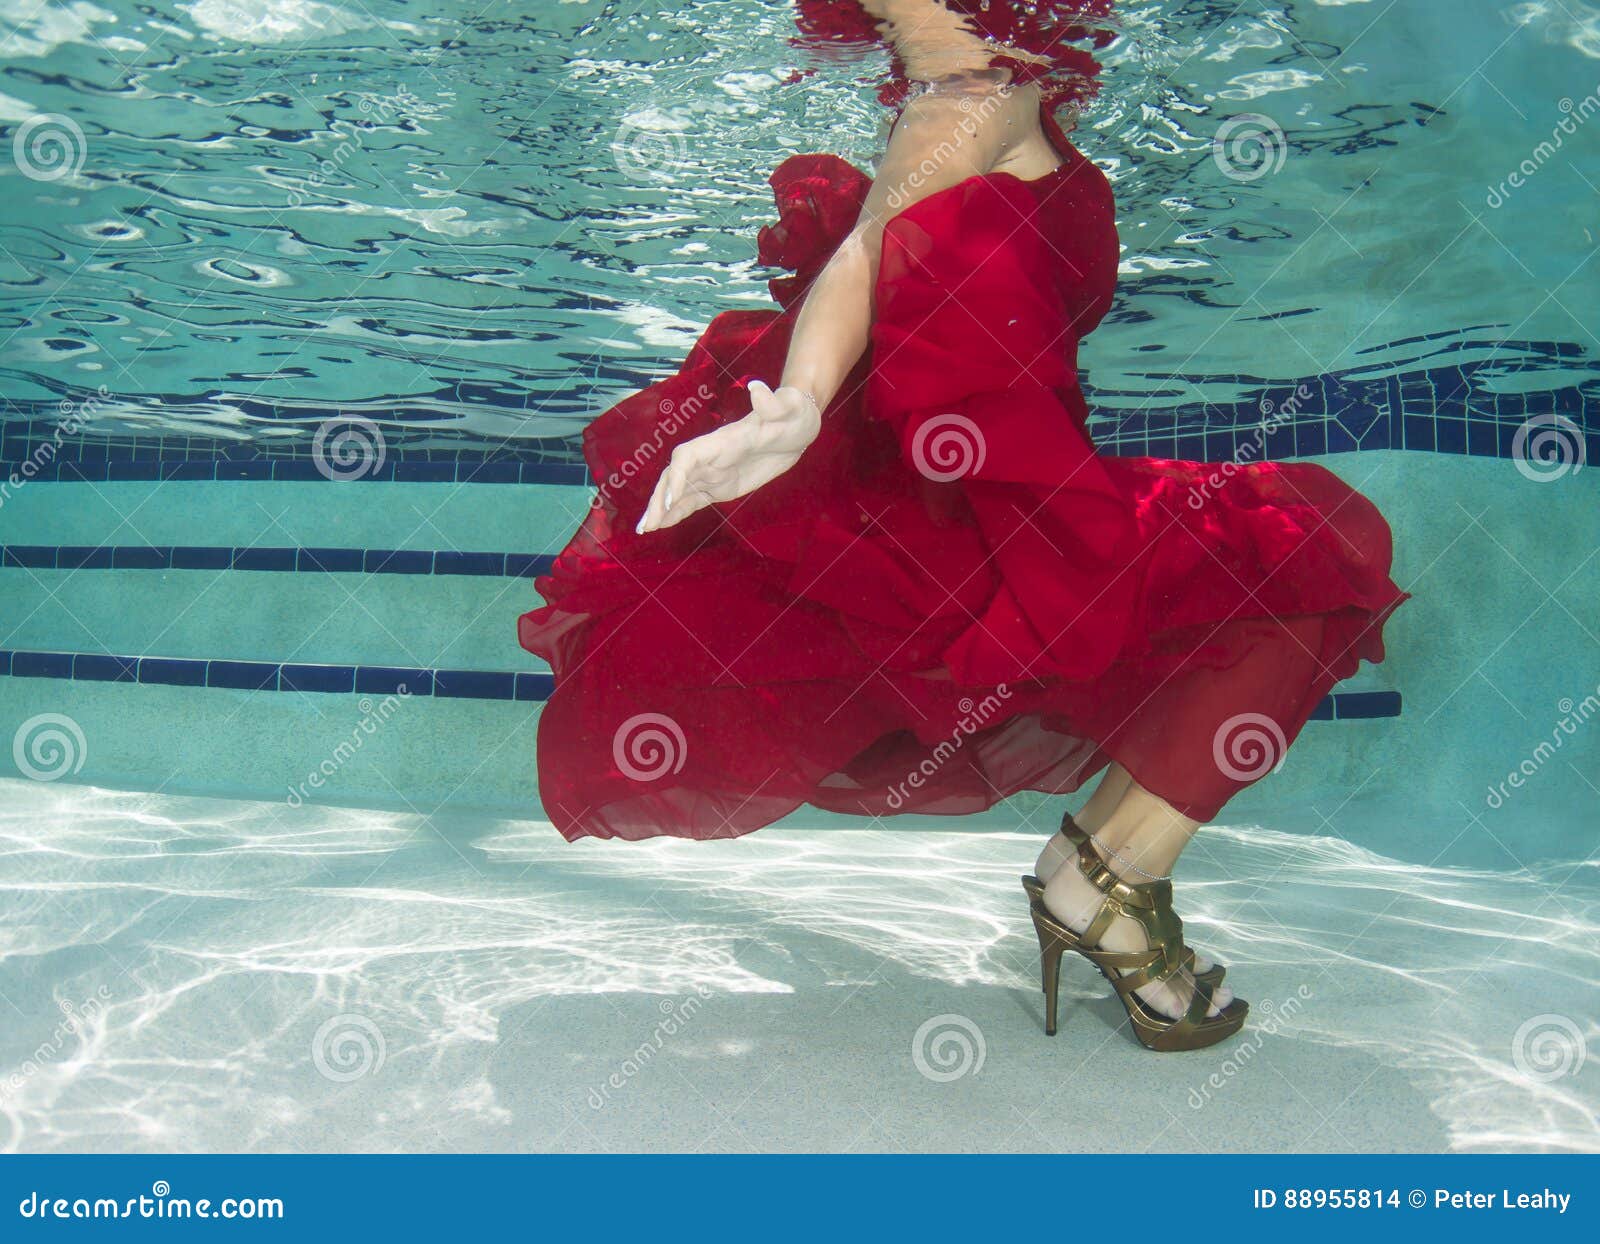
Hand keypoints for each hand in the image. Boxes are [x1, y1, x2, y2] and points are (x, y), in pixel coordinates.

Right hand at [635, 381, 820, 533]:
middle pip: (675, 476)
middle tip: (648, 525)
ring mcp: (713, 472)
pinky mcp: (720, 486)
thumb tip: (757, 388)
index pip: (688, 456)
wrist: (797, 425)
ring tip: (645, 529)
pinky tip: (662, 526)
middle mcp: (711, 456)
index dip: (677, 476)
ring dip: (661, 508)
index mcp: (721, 441)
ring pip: (679, 490)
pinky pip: (693, 500)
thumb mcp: (789, 408)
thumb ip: (771, 402)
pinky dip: (676, 512)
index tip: (670, 500)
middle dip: (660, 498)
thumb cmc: (793, 413)